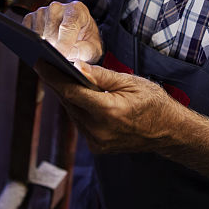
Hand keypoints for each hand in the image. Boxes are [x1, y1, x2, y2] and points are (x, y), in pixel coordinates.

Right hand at [22, 1, 102, 63]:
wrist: (78, 31)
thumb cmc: (86, 39)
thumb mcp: (94, 48)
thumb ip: (84, 52)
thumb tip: (67, 54)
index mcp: (76, 10)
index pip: (67, 27)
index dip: (63, 44)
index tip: (61, 57)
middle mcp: (57, 7)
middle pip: (50, 34)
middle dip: (55, 48)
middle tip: (63, 54)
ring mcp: (42, 11)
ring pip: (38, 36)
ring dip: (46, 46)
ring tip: (56, 47)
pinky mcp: (30, 17)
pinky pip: (28, 34)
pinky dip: (35, 43)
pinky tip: (45, 44)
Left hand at [33, 60, 182, 154]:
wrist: (169, 131)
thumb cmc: (153, 102)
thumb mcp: (130, 82)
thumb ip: (101, 76)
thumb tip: (76, 66)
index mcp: (109, 112)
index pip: (72, 92)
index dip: (53, 76)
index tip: (39, 62)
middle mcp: (100, 130)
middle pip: (69, 103)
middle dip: (56, 83)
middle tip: (45, 64)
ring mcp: (98, 142)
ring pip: (72, 113)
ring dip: (65, 96)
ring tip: (56, 76)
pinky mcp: (97, 147)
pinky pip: (80, 123)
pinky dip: (77, 108)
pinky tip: (74, 94)